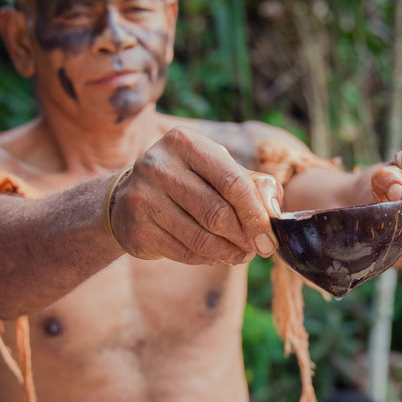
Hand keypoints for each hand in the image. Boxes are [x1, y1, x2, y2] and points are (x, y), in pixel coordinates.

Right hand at [110, 127, 283, 264]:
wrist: (126, 199)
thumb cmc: (187, 182)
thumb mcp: (218, 170)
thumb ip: (252, 185)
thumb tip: (274, 212)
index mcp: (185, 143)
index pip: (232, 181)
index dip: (256, 214)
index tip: (270, 238)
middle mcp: (159, 165)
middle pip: (217, 212)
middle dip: (244, 237)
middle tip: (258, 250)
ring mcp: (143, 196)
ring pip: (200, 237)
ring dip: (227, 253)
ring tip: (239, 255)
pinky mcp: (136, 227)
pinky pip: (182, 252)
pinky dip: (205, 258)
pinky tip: (213, 255)